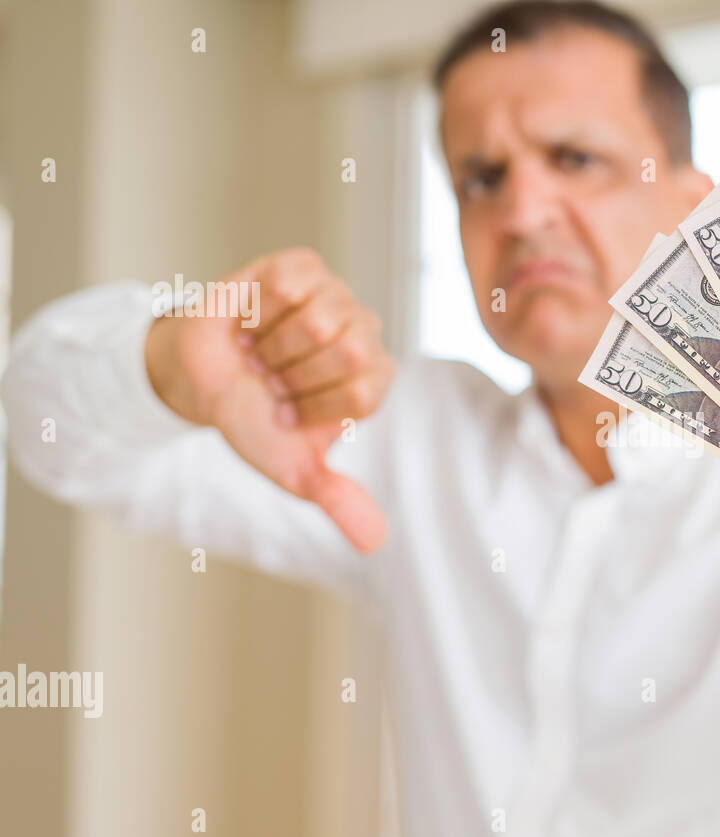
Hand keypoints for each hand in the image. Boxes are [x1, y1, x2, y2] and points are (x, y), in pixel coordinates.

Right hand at [145, 247, 395, 551]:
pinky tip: (253, 320)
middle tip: (271, 377)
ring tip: (261, 351)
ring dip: (272, 344)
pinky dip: (260, 308)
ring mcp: (338, 296)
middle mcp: (366, 335)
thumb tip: (374, 542)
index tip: (288, 408)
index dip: (312, 404)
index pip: (362, 392)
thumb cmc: (254, 420)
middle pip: (346, 351)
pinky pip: (291, 283)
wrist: (201, 380)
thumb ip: (337, 499)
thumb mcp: (292, 468)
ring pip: (317, 319)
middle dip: (291, 374)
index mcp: (374, 381)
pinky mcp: (303, 268)